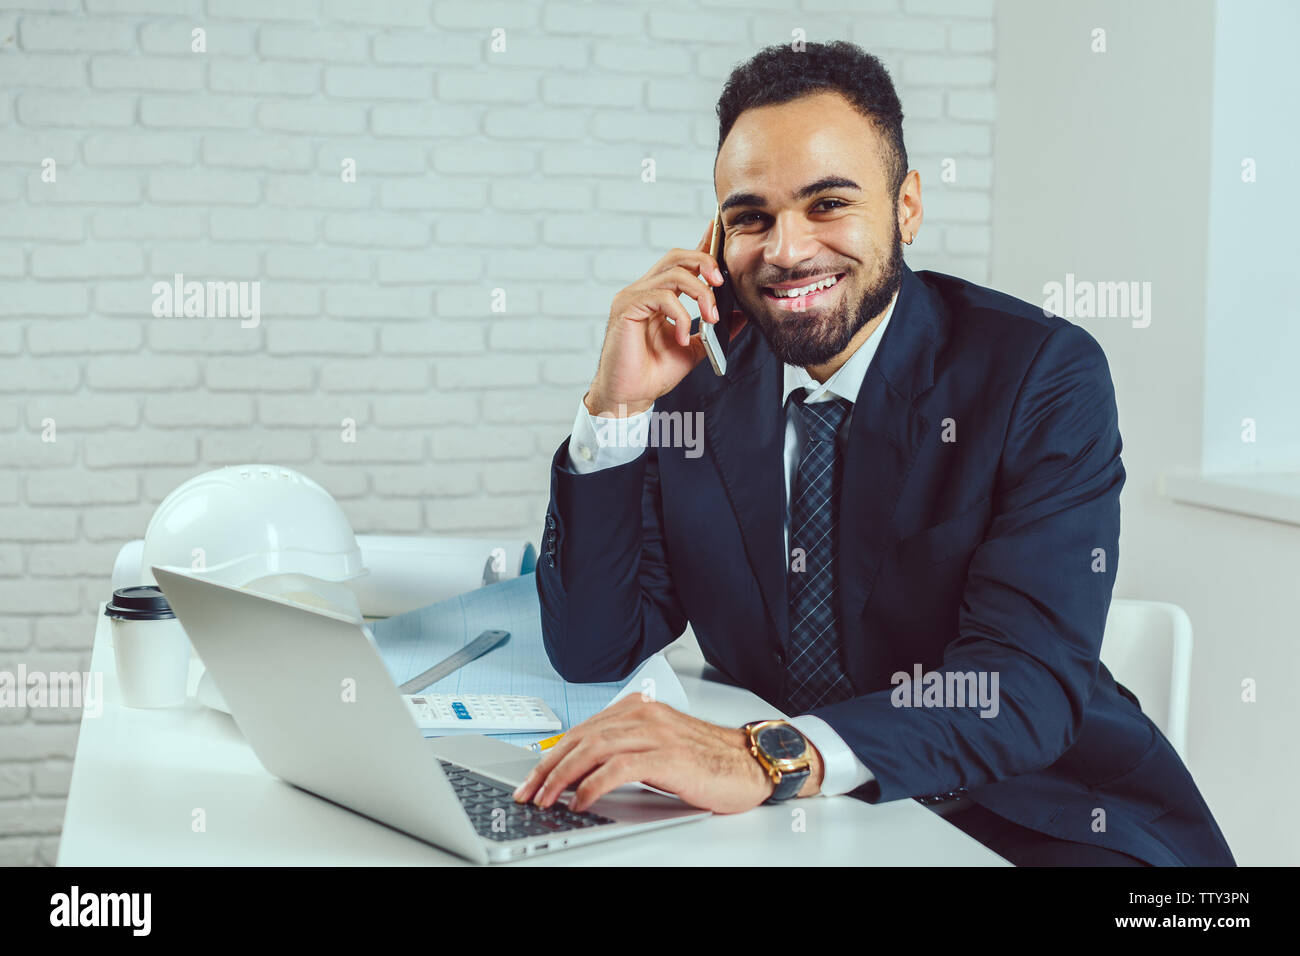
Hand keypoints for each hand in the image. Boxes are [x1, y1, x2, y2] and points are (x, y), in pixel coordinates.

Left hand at [511, 695, 822, 813]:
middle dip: (547, 767)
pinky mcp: (668, 756)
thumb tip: (580, 773)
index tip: (531, 777)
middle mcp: (644, 716)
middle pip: (581, 737)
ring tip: (547, 798)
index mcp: (638, 709)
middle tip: (528, 791)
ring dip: (563, 777)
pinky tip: (581, 800)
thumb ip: (624, 750)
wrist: (750, 763)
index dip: (551, 754)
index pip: (583, 729)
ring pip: (594, 750)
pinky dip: (593, 785)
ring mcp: (656, 734)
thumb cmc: (708, 760)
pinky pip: (619, 768)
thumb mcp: (658, 747)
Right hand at [584, 220, 724, 417]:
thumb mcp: (695, 348)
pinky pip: (660, 297)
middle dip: (705, 263)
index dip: (702, 246)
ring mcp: (633, 297)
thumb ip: (714, 329)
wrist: (630, 397)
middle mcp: (643, 290)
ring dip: (699, 292)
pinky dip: (680, 314)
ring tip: (709, 317)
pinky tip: (683, 335)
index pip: (682, 262)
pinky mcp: (626, 308)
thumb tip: (741, 314)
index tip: (721, 234)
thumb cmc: (654, 373)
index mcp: (658, 295)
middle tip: (722, 283)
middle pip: (677, 257)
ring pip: (672, 273)